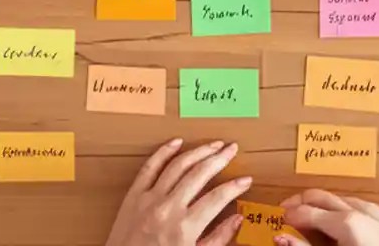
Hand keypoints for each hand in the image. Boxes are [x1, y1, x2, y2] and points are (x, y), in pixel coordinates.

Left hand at [105, 138, 251, 245]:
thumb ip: (217, 239)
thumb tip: (237, 219)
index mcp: (185, 228)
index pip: (218, 197)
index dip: (235, 186)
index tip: (245, 180)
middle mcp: (168, 209)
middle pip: (200, 174)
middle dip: (220, 158)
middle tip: (232, 149)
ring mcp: (149, 199)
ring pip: (178, 165)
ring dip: (198, 151)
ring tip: (213, 144)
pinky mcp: (134, 196)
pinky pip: (149, 168)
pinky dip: (163, 152)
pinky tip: (177, 142)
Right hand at [275, 189, 378, 245]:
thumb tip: (282, 238)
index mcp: (346, 221)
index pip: (308, 210)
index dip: (289, 213)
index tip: (277, 219)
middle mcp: (361, 211)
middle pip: (323, 197)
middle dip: (301, 201)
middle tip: (285, 210)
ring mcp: (376, 215)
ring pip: (341, 198)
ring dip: (322, 203)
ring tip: (307, 214)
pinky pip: (358, 205)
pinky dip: (341, 207)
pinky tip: (338, 215)